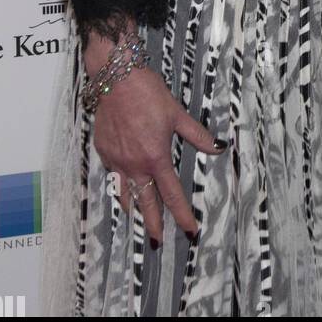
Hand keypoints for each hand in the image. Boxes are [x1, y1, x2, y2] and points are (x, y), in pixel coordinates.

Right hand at [91, 64, 225, 244]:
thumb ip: (197, 135)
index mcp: (156, 157)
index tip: (190, 230)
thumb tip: (217, 147)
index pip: (172, 194)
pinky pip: (114, 173)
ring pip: (125, 193)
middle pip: (145, 203)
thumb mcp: (177, 114)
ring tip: (138, 220)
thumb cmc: (148, 93)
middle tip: (157, 241)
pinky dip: (121, 180)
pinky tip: (124, 180)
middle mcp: (135, 165)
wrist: (116, 79)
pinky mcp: (104, 152)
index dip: (182, 214)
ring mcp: (116, 160)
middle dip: (152, 224)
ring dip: (134, 208)